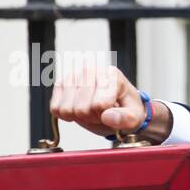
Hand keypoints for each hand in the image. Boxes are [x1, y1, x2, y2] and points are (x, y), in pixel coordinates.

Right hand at [49, 65, 170, 141]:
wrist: (116, 105)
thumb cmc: (126, 109)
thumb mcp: (134, 117)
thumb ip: (125, 118)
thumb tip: (108, 116)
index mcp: (112, 76)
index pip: (99, 105)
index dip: (104, 116)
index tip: (111, 113)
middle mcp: (91, 71)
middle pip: (81, 109)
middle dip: (92, 118)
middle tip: (100, 113)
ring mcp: (74, 75)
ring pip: (66, 109)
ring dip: (78, 117)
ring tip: (90, 110)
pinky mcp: (61, 83)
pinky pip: (55, 108)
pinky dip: (66, 115)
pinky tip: (77, 109)